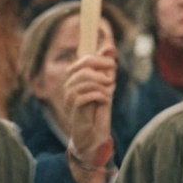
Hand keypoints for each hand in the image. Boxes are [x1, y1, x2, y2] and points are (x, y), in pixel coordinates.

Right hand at [63, 47, 117, 163]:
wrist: (93, 135)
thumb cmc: (98, 109)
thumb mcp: (105, 86)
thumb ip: (106, 67)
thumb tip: (110, 47)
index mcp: (75, 77)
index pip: (86, 59)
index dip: (101, 59)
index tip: (113, 65)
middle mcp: (69, 84)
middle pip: (85, 65)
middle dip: (102, 70)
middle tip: (111, 79)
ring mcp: (69, 96)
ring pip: (86, 79)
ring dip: (102, 85)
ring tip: (108, 93)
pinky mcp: (72, 108)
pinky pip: (85, 95)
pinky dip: (100, 95)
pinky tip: (105, 100)